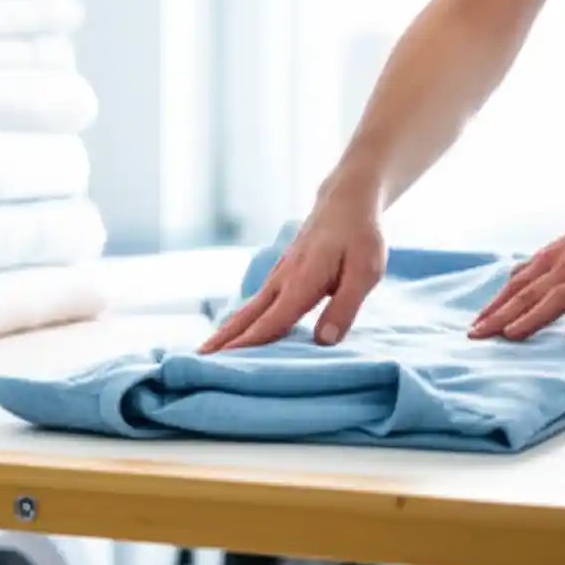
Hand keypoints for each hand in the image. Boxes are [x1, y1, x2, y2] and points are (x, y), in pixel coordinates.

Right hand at [199, 171, 386, 352]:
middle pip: (247, 316)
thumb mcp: (365, 273)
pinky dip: (241, 318)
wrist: (345, 200)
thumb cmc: (360, 237)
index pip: (271, 322)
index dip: (248, 345)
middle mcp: (282, 281)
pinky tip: (236, 328)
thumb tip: (324, 341)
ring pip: (248, 309)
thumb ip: (344, 308)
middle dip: (223, 339)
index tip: (224, 364)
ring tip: (209, 350)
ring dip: (227, 330)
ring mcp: (278, 276)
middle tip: (198, 360)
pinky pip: (256, 301)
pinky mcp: (281, 274)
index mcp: (301, 284)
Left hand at [470, 180, 564, 340]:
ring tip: (511, 335)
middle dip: (501, 315)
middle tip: (476, 335)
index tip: (475, 324)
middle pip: (531, 292)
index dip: (496, 304)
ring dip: (534, 316)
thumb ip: (549, 259)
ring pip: (561, 296)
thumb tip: (518, 273)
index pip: (519, 283)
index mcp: (560, 253)